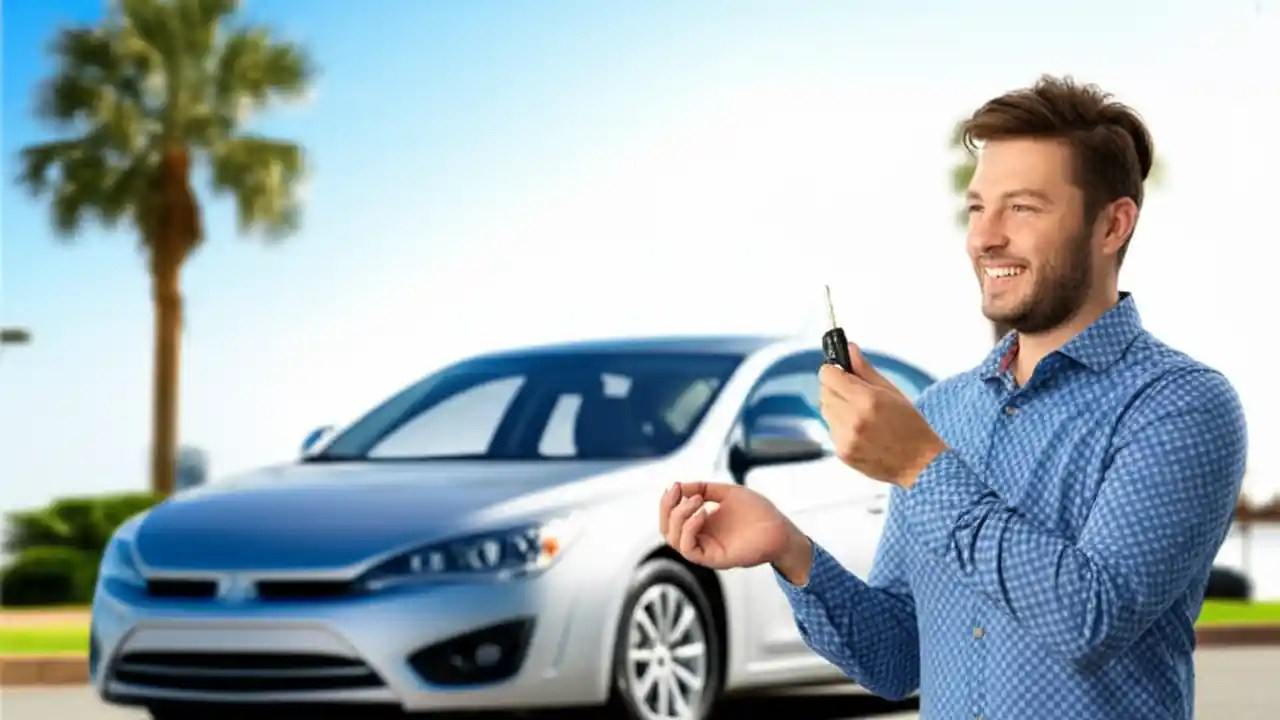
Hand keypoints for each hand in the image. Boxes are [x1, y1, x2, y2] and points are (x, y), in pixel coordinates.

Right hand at [658, 482, 812, 582]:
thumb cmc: (758, 512)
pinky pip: (689, 550)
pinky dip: (689, 529)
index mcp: (702, 524)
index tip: (675, 485)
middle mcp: (701, 538)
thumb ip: (703, 488)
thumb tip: (678, 487)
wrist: (780, 528)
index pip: (671, 518)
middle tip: (678, 491)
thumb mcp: (726, 492)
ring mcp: (706, 549)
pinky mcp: (714, 559)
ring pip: (674, 540)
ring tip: (697, 500)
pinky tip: (703, 513)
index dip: (667, 502)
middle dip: (667, 508)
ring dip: (679, 516)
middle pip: (667, 530)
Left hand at [818, 343, 946, 488]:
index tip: (841, 372)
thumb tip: (848, 349)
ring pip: (825, 411)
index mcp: (866, 400)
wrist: (920, 463)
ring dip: (837, 408)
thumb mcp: (892, 391)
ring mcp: (845, 438)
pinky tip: (861, 431)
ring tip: (861, 414)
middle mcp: (852, 420)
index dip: (834, 370)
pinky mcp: (842, 453)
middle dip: (836, 388)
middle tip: (855, 394)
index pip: (827, 375)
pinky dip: (841, 427)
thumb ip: (865, 370)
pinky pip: (831, 430)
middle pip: (824, 392)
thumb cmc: (911, 426)